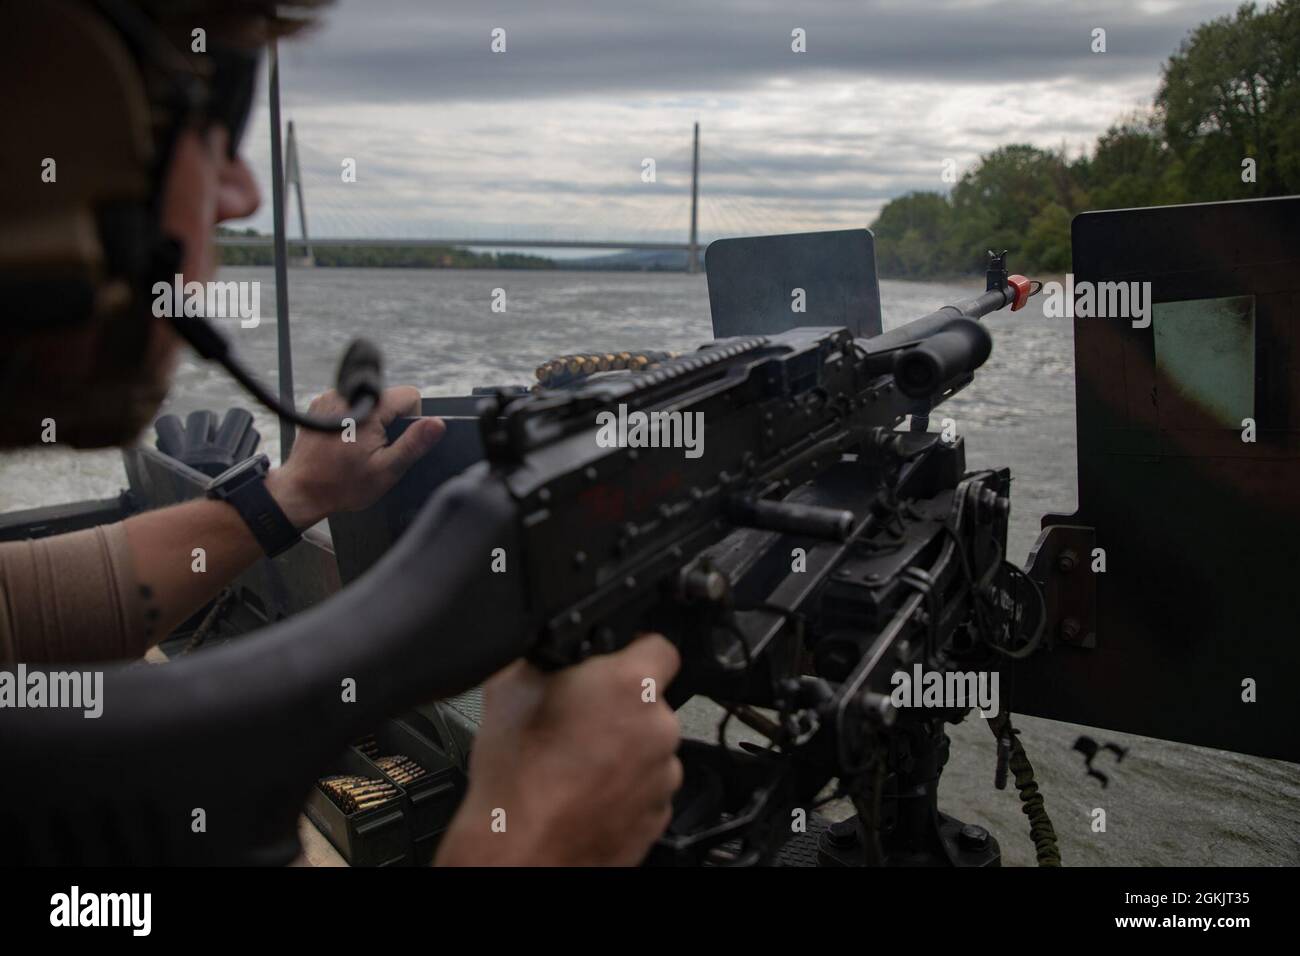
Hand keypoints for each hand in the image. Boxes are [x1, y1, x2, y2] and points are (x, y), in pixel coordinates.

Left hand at [264, 386, 444, 527]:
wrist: (302, 491)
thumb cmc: (341, 485)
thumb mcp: (386, 469)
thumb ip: (414, 443)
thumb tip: (437, 424)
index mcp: (368, 409)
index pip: (409, 395)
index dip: (411, 420)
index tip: (395, 441)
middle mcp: (347, 396)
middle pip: (388, 398)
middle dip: (389, 422)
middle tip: (373, 449)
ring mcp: (330, 398)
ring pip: (370, 401)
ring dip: (371, 421)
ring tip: (356, 447)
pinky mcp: (321, 405)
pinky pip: (351, 404)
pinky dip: (353, 421)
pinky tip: (344, 442)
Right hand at [435, 634, 682, 865]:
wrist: (519, 850)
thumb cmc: (516, 777)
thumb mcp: (510, 685)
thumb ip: (547, 657)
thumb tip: (550, 647)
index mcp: (630, 685)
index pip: (660, 646)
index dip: (634, 650)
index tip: (615, 662)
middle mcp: (658, 727)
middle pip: (651, 702)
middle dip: (620, 707)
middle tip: (578, 720)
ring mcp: (663, 776)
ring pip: (649, 747)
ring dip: (623, 749)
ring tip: (577, 762)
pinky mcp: (658, 815)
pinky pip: (645, 788)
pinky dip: (623, 788)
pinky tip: (585, 791)